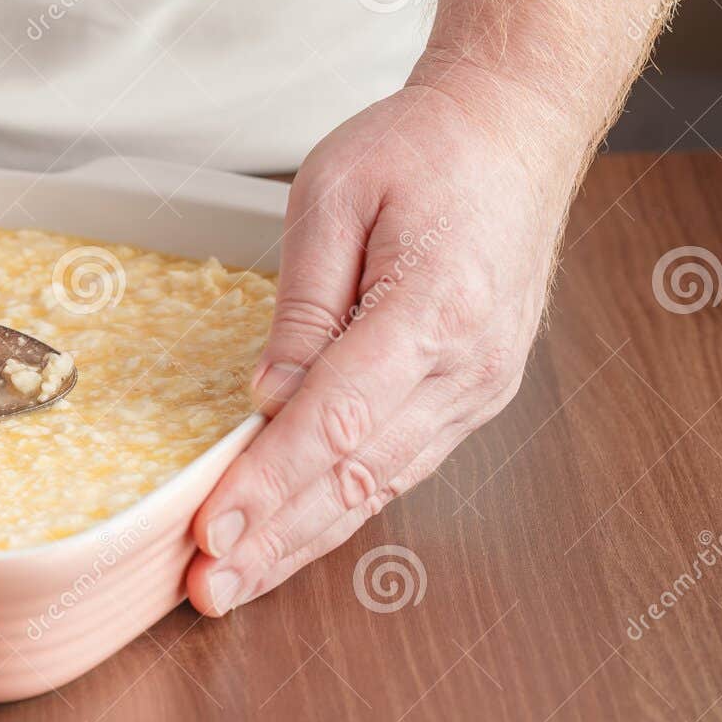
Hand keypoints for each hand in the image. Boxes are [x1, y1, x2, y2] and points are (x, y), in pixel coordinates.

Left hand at [186, 74, 581, 614]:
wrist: (515, 131)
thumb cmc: (423, 148)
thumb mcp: (335, 194)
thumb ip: (304, 304)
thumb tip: (267, 399)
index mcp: (436, 309)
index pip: (334, 421)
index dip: (267, 484)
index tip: (210, 530)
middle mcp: (467, 366)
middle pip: (355, 475)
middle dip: (274, 541)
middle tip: (207, 591)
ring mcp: (478, 388)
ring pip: (378, 486)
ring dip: (302, 542)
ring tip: (234, 582)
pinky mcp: (470, 395)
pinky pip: (397, 467)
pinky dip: (339, 509)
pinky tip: (291, 541)